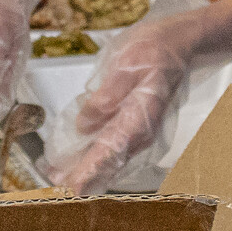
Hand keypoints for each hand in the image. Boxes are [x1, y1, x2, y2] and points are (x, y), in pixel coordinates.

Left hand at [43, 0, 231, 194]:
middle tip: (52, 182)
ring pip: (110, 161)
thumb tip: (84, 124)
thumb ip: (106, 97)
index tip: (69, 187)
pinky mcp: (134, 128)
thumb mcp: (126, 65)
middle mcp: (141, 134)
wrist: (179, 43)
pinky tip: (76, 156)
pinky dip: (93, 158)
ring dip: (84, 170)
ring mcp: (139, 133)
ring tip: (56, 173)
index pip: (108, 154)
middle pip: (108, 165)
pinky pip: (113, 150)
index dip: (87, 173)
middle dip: (80, 177)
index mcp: (138, 120)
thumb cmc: (155, 49)